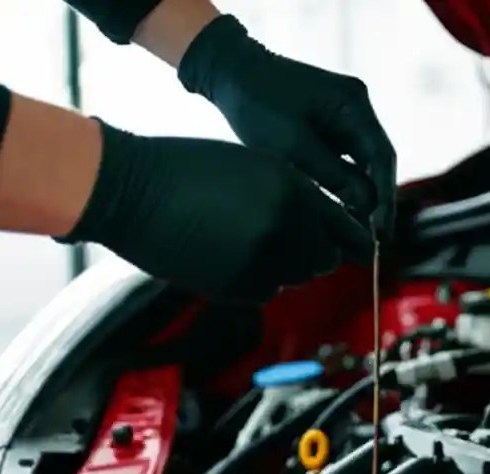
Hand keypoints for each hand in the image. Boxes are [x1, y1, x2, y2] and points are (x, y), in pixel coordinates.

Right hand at [60, 121, 371, 302]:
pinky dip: (259, 281)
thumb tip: (327, 228)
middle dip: (317, 254)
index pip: (344, 226)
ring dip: (287, 266)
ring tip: (253, 243)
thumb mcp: (253, 166)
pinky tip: (233, 257)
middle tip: (296, 244)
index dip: (354, 239)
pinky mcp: (234, 287)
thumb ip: (295, 195)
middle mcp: (282, 227)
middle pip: (325, 258)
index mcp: (290, 189)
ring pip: (297, 277)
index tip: (358, 246)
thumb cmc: (189, 170)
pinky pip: (266, 291)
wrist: (131, 192)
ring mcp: (258, 260)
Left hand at [178, 15, 396, 240]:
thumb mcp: (291, 144)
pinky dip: (344, 185)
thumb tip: (366, 206)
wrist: (230, 73)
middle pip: (377, 162)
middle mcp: (356, 108)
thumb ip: (332, 175)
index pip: (382, 156)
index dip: (385, 197)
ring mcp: (343, 117)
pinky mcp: (328, 127)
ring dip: (361, 196)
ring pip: (362, 164)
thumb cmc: (256, 103)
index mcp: (353, 103)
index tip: (381, 232)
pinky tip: (340, 213)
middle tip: (373, 242)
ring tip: (358, 234)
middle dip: (376, 201)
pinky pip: (344, 160)